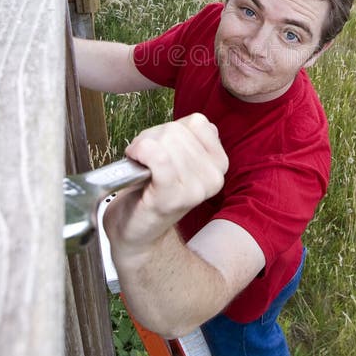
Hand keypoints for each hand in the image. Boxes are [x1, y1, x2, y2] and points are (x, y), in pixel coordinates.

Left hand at [103, 113, 227, 258]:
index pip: (197, 122)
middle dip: (153, 138)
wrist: (137, 232)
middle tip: (145, 160)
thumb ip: (190, 137)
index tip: (162, 147)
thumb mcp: (180, 158)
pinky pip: (158, 156)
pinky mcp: (171, 196)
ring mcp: (194, 189)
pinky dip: (141, 151)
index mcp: (219, 164)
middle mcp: (213, 177)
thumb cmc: (152, 191)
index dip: (172, 129)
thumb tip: (190, 124)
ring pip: (165, 140)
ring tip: (140, 166)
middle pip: (176, 130)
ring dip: (142, 146)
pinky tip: (135, 161)